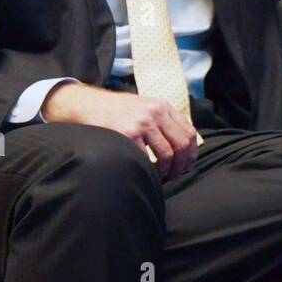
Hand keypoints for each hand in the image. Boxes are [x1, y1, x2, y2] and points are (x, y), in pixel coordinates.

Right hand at [42, 82, 198, 180]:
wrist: (89, 105)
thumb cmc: (117, 111)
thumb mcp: (145, 107)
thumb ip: (164, 121)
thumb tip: (184, 147)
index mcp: (163, 106)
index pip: (189, 132)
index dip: (192, 153)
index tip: (188, 165)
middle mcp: (156, 112)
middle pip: (182, 144)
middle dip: (182, 165)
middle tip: (176, 175)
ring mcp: (142, 123)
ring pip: (168, 154)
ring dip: (168, 170)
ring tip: (161, 176)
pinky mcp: (128, 134)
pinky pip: (147, 158)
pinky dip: (150, 169)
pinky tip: (146, 172)